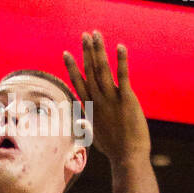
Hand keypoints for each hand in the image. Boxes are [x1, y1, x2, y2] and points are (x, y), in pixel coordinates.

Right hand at [63, 30, 149, 164]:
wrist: (127, 157)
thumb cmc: (113, 148)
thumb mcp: (96, 135)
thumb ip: (89, 123)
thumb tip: (83, 121)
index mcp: (90, 107)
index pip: (78, 82)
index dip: (72, 66)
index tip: (66, 53)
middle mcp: (97, 100)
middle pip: (89, 70)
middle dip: (87, 51)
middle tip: (85, 35)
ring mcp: (111, 99)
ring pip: (101, 69)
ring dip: (98, 50)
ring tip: (96, 35)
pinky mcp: (126, 99)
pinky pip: (123, 75)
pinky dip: (121, 60)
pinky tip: (120, 47)